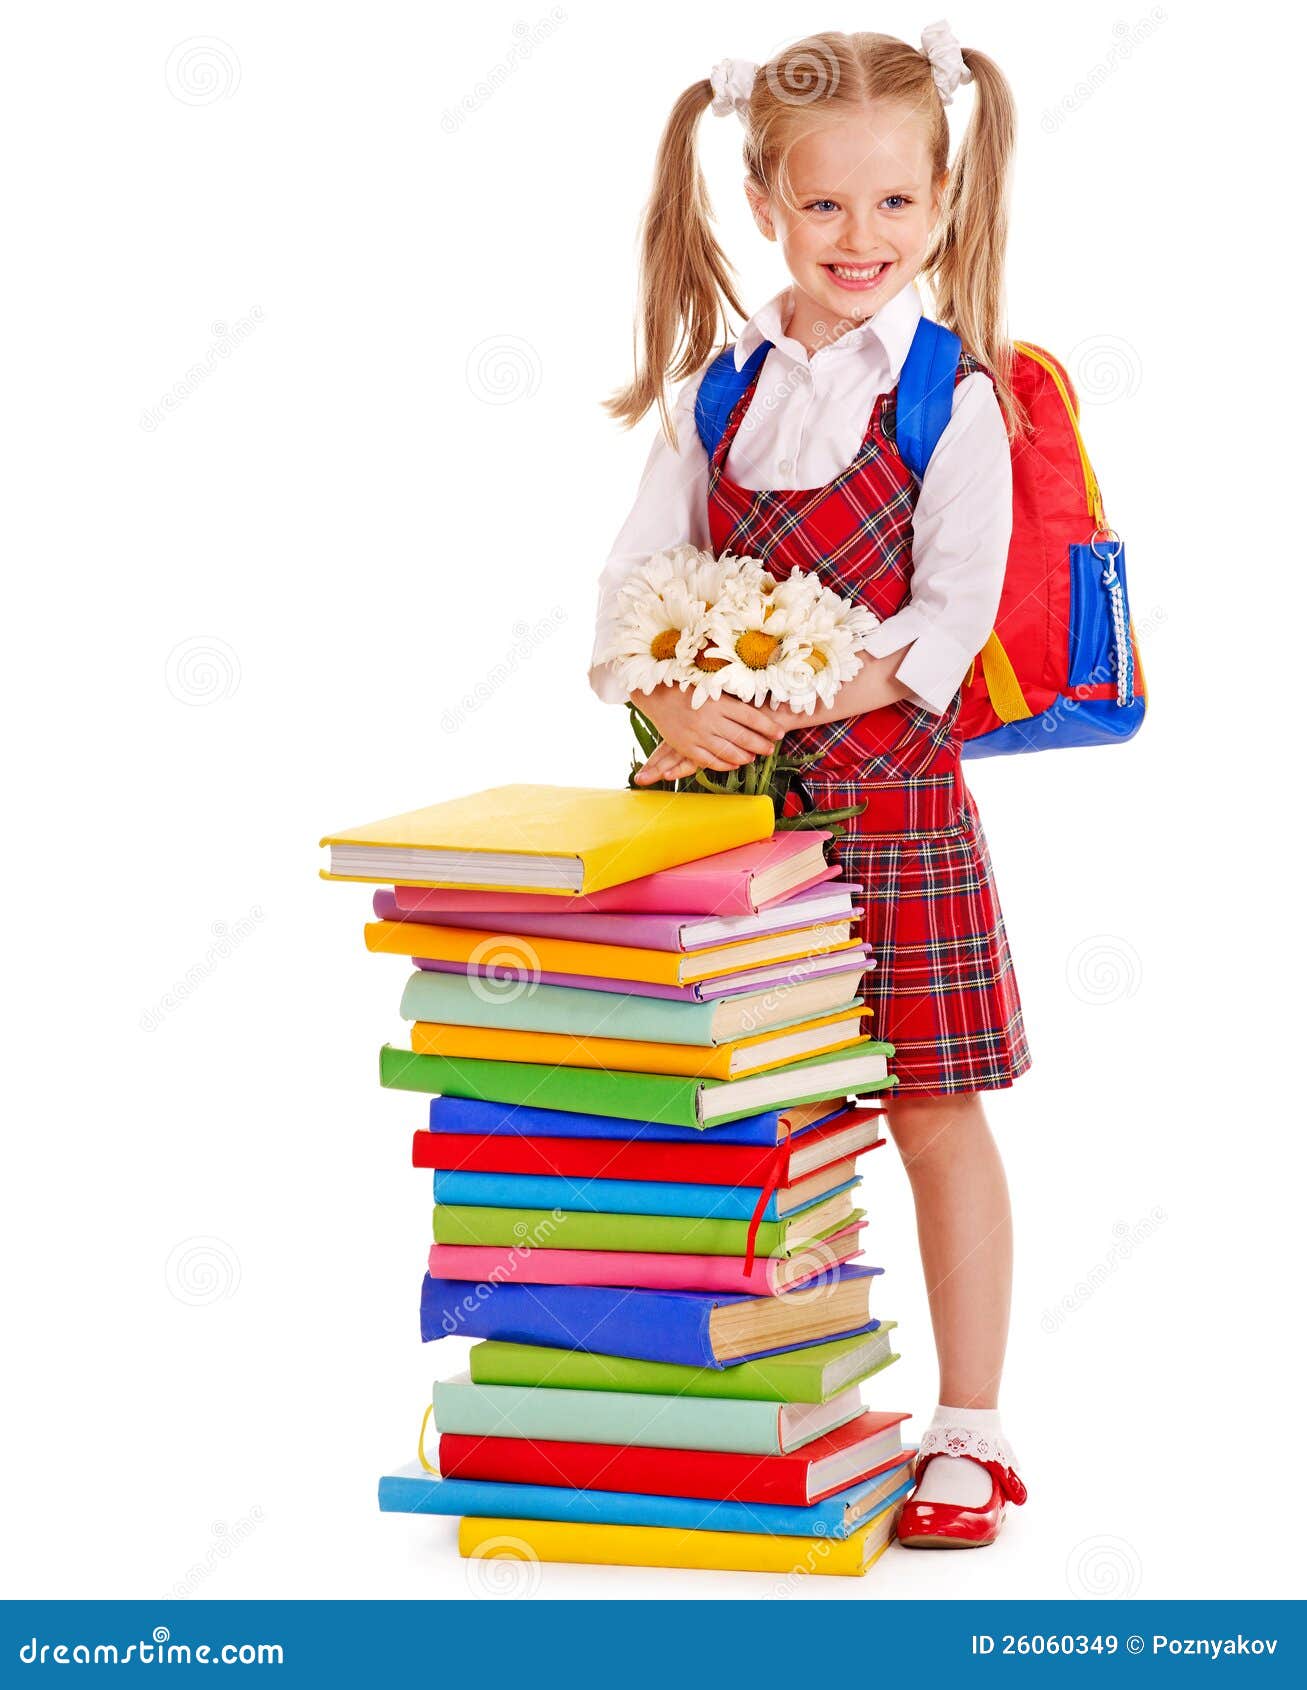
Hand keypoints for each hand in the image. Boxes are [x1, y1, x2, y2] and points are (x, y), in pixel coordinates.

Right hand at [630, 684, 784, 784]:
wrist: (657, 695)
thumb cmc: (688, 688)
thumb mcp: (712, 687)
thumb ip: (732, 698)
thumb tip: (757, 703)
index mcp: (720, 702)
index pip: (751, 718)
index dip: (768, 727)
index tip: (779, 734)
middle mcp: (711, 720)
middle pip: (743, 737)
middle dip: (760, 745)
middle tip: (770, 749)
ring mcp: (698, 735)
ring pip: (728, 752)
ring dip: (744, 757)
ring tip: (753, 758)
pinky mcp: (687, 747)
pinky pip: (710, 761)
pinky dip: (724, 764)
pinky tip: (733, 764)